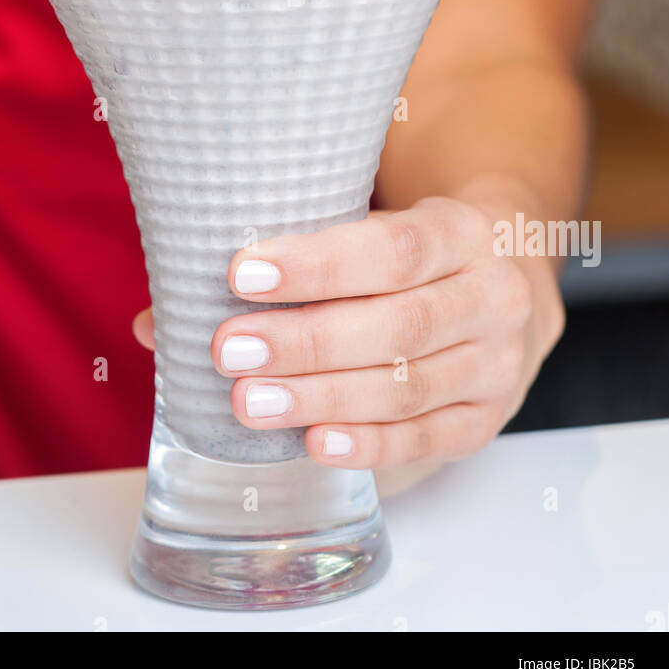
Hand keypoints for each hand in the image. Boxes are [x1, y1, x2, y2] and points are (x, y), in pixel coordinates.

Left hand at [204, 193, 564, 468]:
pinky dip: (370, 444)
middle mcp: (493, 295)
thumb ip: (281, 261)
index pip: (394, 247)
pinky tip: (314, 443)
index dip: (317, 265)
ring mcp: (497, 363)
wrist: (508, 273)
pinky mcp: (487, 417)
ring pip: (408, 386)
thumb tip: (160, 320)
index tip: (240, 275)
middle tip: (228, 350)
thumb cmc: (411, 247)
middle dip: (306, 341)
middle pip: (398, 324)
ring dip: (324, 397)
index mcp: (465, 230)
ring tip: (250, 402)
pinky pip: (429, 438)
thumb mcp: (368, 224)